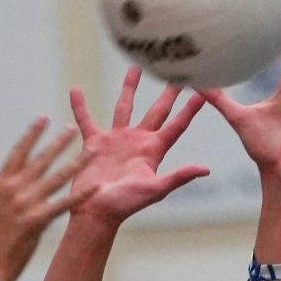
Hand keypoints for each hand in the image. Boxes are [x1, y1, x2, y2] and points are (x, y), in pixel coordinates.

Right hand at [0, 119, 78, 280]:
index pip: (19, 152)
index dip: (32, 134)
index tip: (44, 119)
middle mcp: (14, 189)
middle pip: (41, 159)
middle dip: (58, 142)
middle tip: (73, 128)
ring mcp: (26, 203)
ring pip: (56, 177)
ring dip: (76, 162)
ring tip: (91, 150)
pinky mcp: (37, 220)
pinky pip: (63, 204)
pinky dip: (79, 195)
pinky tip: (94, 186)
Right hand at [65, 68, 208, 230]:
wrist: (95, 213)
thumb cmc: (125, 205)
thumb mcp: (154, 189)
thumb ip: (178, 177)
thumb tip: (205, 170)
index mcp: (153, 150)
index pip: (177, 124)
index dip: (190, 108)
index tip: (204, 87)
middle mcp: (137, 141)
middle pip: (157, 110)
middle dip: (168, 91)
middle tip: (178, 70)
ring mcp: (116, 140)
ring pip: (125, 106)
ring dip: (129, 87)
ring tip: (136, 67)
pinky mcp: (94, 143)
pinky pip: (86, 120)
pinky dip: (80, 107)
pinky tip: (75, 90)